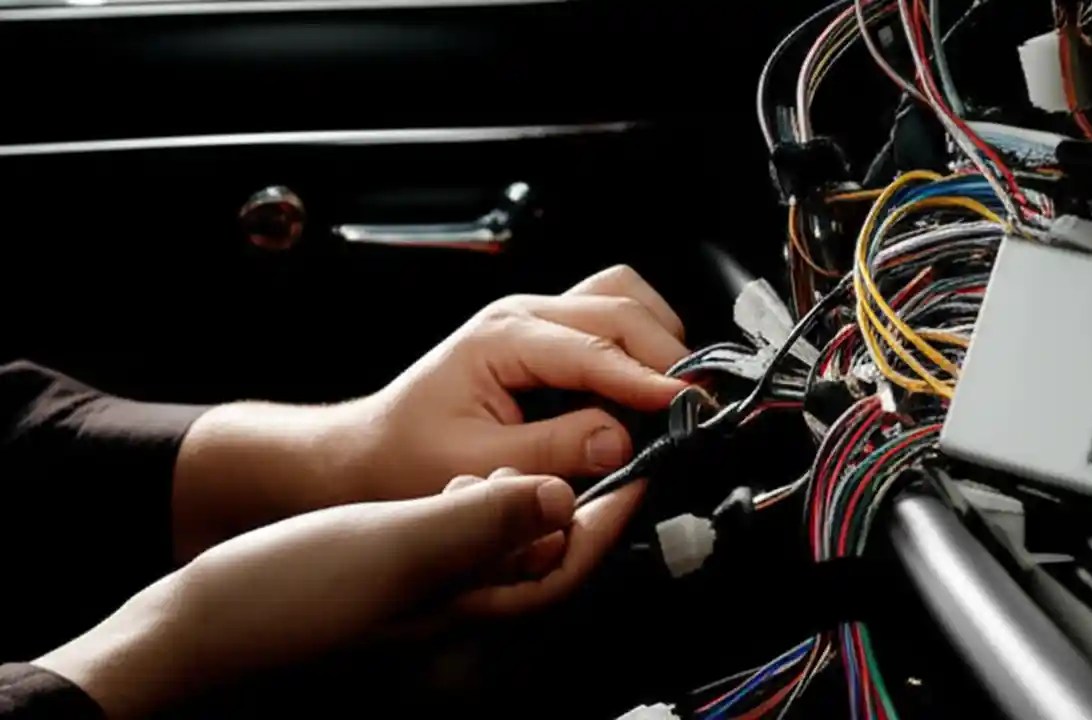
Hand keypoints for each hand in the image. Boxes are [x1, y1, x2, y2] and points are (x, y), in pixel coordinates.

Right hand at [38, 471, 578, 719]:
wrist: (200, 625)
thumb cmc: (288, 600)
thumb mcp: (397, 546)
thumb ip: (482, 521)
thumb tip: (560, 492)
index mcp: (477, 606)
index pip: (573, 557)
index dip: (615, 506)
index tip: (643, 457)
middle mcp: (464, 606)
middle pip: (550, 550)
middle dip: (581, 496)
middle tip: (595, 440)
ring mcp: (431, 593)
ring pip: (510, 540)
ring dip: (531, 494)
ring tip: (535, 452)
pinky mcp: (401, 573)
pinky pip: (465, 534)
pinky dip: (480, 500)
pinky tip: (462, 473)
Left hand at [172, 265, 687, 558]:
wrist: (369, 451)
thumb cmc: (409, 458)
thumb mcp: (479, 465)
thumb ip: (554, 450)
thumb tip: (622, 439)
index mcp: (503, 338)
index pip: (594, 349)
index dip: (648, 378)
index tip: (689, 404)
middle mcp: (523, 316)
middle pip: (620, 307)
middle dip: (666, 352)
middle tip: (698, 402)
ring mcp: (535, 320)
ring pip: (620, 297)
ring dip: (656, 336)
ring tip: (677, 390)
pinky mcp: (546, 337)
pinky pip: (609, 319)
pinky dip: (639, 342)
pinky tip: (646, 384)